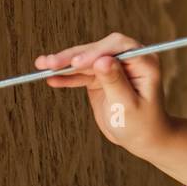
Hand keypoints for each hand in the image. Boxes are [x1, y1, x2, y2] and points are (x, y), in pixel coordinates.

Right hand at [34, 32, 170, 154]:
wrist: (142, 138)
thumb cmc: (142, 124)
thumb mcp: (127, 105)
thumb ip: (115, 82)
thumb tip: (103, 60)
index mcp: (145, 62)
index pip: (118, 47)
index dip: (96, 51)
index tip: (76, 62)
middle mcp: (130, 60)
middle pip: (98, 50)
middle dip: (73, 56)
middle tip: (50, 63)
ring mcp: (113, 67)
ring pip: (86, 60)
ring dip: (64, 64)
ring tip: (42, 66)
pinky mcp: (100, 77)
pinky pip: (81, 74)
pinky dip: (66, 77)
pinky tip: (51, 78)